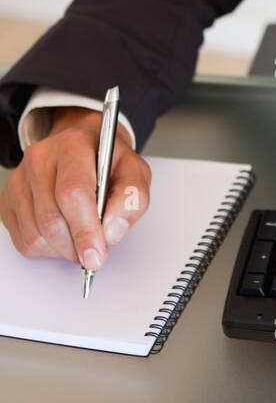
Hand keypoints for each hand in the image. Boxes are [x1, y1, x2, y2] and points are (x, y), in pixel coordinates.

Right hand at [0, 105, 150, 267]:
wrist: (84, 150)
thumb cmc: (108, 163)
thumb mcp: (135, 172)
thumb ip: (133, 197)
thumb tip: (112, 231)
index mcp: (73, 146)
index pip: (72, 194)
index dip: (85, 231)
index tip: (96, 255)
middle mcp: (40, 159)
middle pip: (51, 219)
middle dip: (76, 246)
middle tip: (96, 251)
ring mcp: (19, 180)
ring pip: (35, 235)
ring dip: (63, 249)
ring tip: (82, 237)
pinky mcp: (8, 200)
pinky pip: (24, 240)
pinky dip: (47, 248)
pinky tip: (64, 234)